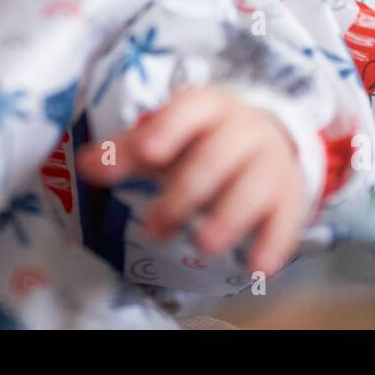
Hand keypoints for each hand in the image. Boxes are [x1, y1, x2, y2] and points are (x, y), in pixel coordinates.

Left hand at [76, 85, 305, 273]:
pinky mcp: (289, 197)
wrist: (267, 141)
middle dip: (186, 192)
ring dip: (229, 216)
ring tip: (205, 244)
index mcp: (208, 107)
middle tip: (156, 227)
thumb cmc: (202, 140)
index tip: (148, 151)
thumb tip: (85, 165)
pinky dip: (272, 243)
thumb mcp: (166, 138)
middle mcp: (244, 129)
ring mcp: (271, 162)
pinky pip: (285, 219)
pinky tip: (256, 267)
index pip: (191, 109)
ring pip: (254, 186)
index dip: (170, 128)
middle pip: (217, 156)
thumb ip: (126, 152)